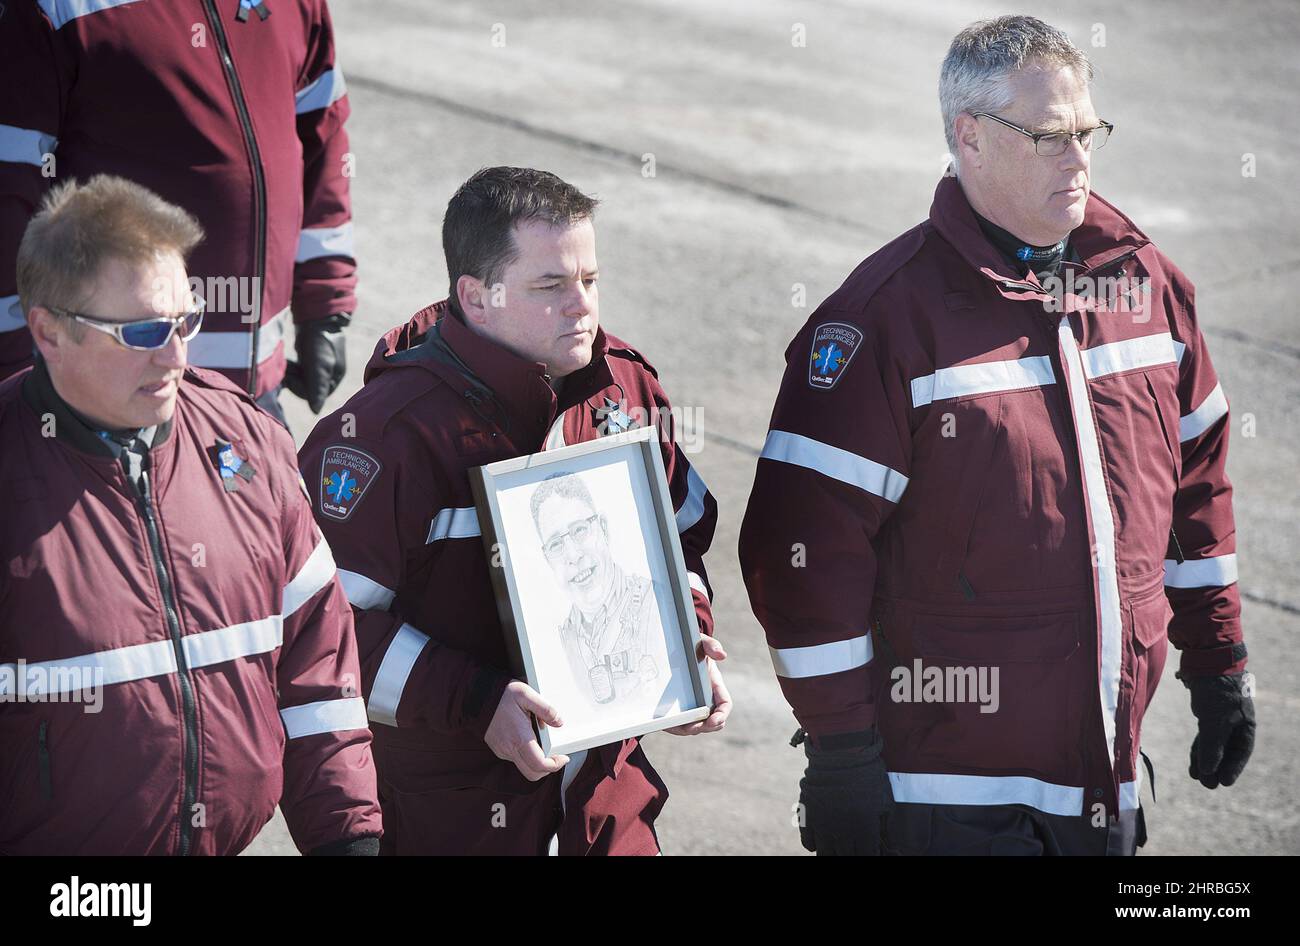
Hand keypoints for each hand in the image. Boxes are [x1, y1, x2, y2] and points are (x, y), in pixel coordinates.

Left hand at [284, 313, 348, 412]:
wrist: (316, 315)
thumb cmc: (320, 340)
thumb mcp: (319, 365)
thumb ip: (317, 387)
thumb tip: (315, 411)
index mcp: (334, 378)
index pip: (315, 395)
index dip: (300, 389)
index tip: (288, 378)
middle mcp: (328, 374)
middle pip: (307, 388)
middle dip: (294, 381)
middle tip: (284, 371)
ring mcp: (319, 366)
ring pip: (302, 380)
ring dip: (292, 375)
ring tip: (285, 365)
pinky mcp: (310, 359)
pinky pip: (299, 372)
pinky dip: (292, 369)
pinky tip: (288, 362)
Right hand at [484, 680, 569, 780]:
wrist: (477, 696)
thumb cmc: (501, 694)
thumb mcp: (527, 694)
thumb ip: (546, 709)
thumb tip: (559, 722)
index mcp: (520, 738)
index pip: (540, 765)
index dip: (555, 766)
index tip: (564, 758)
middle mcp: (510, 749)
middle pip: (532, 773)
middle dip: (548, 768)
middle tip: (557, 756)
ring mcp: (502, 750)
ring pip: (524, 767)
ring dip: (537, 761)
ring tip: (540, 739)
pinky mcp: (498, 749)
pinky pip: (516, 759)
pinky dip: (526, 755)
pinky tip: (527, 737)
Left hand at [666, 635, 730, 734]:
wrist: (676, 650)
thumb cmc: (692, 647)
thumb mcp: (701, 643)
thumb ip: (711, 645)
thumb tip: (721, 655)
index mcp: (715, 686)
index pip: (724, 705)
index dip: (721, 715)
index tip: (714, 720)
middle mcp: (707, 699)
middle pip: (713, 722)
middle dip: (705, 727)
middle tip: (693, 726)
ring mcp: (694, 705)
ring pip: (697, 726)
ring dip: (690, 730)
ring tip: (680, 727)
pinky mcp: (681, 709)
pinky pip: (681, 724)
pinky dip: (677, 727)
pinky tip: (669, 726)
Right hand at [797, 729, 893, 855]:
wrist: (841, 751)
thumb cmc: (868, 772)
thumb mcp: (884, 798)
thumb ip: (884, 822)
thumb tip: (888, 840)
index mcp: (865, 827)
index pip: (867, 855)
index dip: (870, 854)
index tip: (870, 850)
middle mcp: (843, 830)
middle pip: (846, 856)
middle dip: (852, 853)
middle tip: (854, 848)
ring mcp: (823, 823)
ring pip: (826, 853)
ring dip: (833, 852)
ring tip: (838, 848)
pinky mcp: (808, 814)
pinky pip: (808, 841)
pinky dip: (814, 845)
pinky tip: (820, 842)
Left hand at [1184, 671, 1255, 788]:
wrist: (1205, 659)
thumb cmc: (1215, 690)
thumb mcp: (1214, 721)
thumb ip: (1212, 746)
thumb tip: (1209, 771)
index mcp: (1245, 724)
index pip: (1241, 752)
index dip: (1233, 768)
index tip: (1223, 783)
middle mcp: (1236, 721)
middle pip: (1227, 750)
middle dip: (1216, 767)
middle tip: (1205, 784)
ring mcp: (1221, 716)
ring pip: (1215, 743)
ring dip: (1206, 758)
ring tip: (1196, 776)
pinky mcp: (1207, 710)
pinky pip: (1205, 733)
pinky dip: (1200, 745)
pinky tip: (1194, 758)